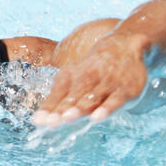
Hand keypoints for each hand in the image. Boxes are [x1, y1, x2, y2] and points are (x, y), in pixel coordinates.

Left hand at [33, 32, 147, 125]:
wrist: (127, 44)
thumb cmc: (96, 68)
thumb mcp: (76, 75)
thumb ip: (60, 96)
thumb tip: (40, 118)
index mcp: (75, 73)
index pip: (60, 92)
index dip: (49, 106)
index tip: (38, 121)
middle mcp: (91, 76)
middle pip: (75, 94)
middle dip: (62, 108)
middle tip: (50, 122)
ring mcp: (109, 82)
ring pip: (93, 97)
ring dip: (79, 108)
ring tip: (67, 118)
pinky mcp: (126, 89)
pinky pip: (115, 100)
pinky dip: (106, 109)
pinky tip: (96, 118)